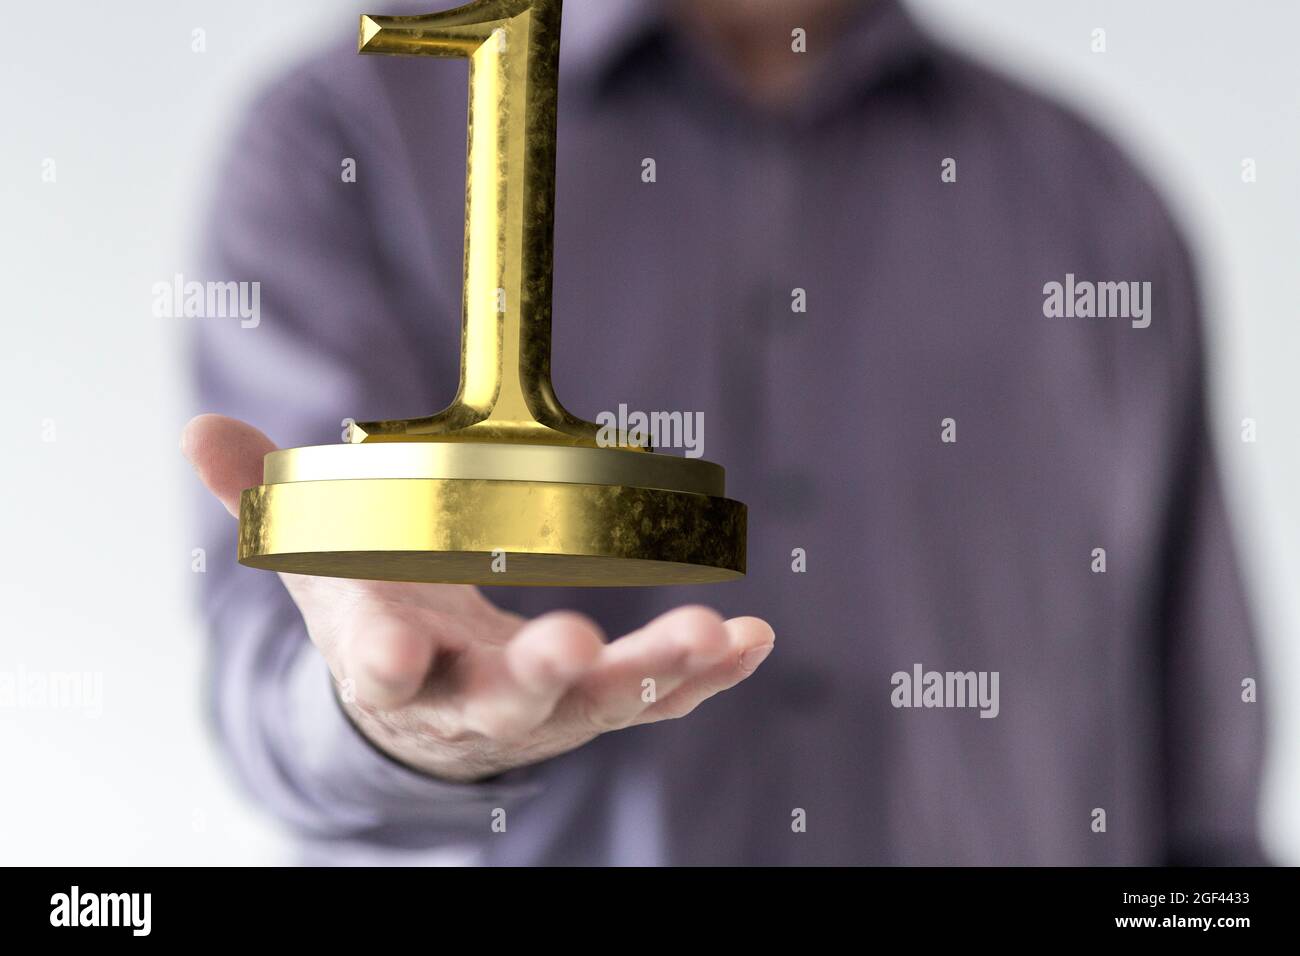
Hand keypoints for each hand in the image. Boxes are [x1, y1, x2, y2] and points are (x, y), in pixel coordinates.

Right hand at [182, 414, 774, 781]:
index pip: (379, 670)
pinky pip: (659, 700)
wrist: (426, 700)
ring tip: (706, 633)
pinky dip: (706, 677)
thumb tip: (199, 433)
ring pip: (602, 703)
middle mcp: (471, 699)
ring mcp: (544, 709)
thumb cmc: (377, 618)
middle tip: (569, 643)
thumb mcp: (317, 564)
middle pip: (507, 699)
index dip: (387, 661)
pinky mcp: (598, 704)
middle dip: (539, 674)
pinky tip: (750, 639)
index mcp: (390, 664)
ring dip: (654, 670)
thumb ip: (266, 501)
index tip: (398, 648)